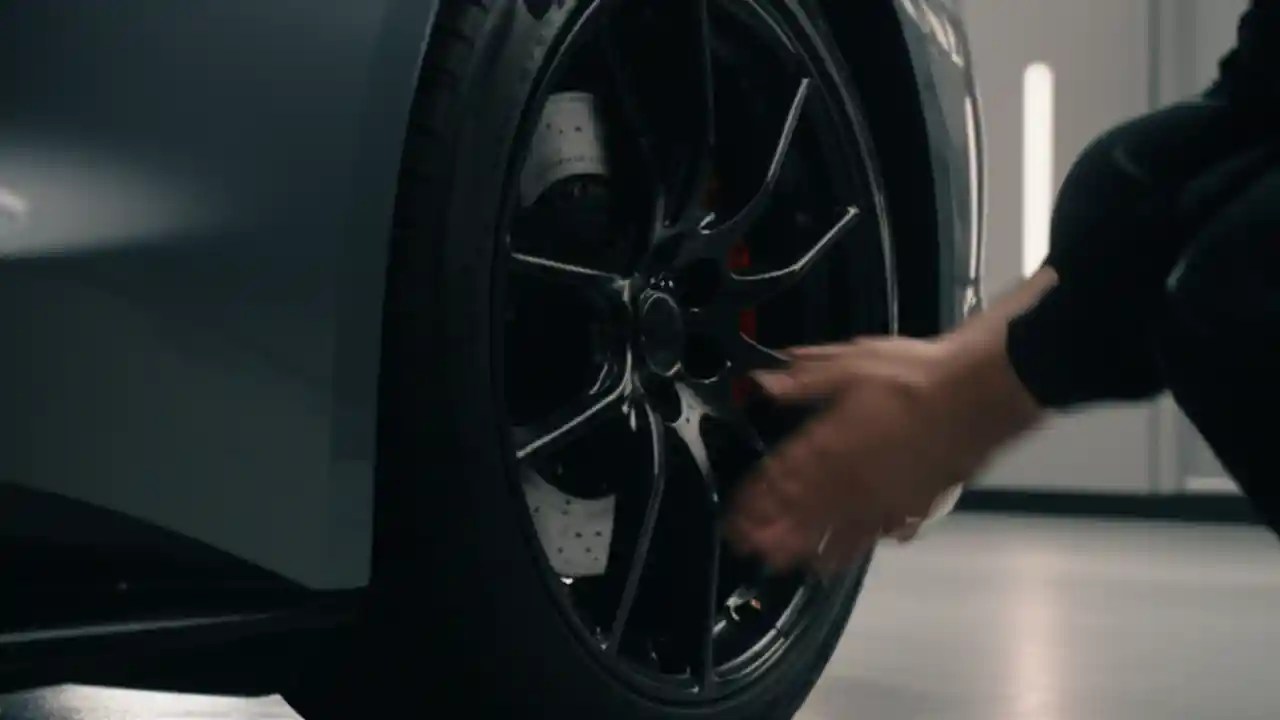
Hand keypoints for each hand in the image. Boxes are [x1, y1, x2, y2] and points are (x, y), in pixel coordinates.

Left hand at [726, 331, 1040, 574]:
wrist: (976, 395)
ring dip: (801, 547)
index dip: (757, 497)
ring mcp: (879, 496)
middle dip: (769, 530)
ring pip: (831, 530)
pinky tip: (834, 560)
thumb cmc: (916, 375)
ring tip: (778, 562)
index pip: (782, 475)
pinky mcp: (907, 506)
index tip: (737, 511)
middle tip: (747, 546)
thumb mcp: (851, 363)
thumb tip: (765, 382)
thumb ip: (805, 377)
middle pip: (800, 511)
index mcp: (830, 441)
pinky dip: (847, 550)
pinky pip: (870, 536)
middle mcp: (849, 476)